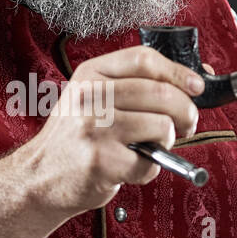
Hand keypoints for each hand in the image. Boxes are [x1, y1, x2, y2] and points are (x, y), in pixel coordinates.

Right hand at [25, 45, 203, 216]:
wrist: (40, 177)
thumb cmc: (75, 139)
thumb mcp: (93, 99)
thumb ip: (136, 86)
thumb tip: (195, 79)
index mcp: (90, 74)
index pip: (144, 60)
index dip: (178, 72)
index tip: (197, 86)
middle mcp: (89, 96)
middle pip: (160, 93)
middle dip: (185, 112)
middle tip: (186, 124)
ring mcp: (94, 128)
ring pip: (161, 127)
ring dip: (166, 142)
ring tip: (150, 147)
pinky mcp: (101, 160)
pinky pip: (150, 163)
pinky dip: (150, 170)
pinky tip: (132, 167)